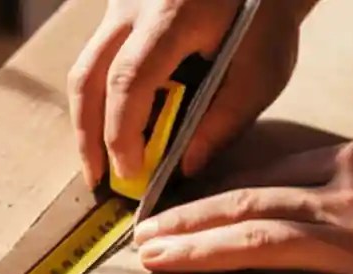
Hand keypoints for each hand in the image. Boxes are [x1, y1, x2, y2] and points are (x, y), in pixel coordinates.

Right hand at [67, 0, 310, 186]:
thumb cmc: (266, 19)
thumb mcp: (263, 71)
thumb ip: (226, 120)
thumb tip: (186, 167)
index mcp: (173, 15)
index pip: (128, 80)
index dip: (121, 132)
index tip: (130, 172)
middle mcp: (135, 5)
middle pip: (88, 75)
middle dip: (87, 133)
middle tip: (96, 177)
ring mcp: (120, 3)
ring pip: (86, 68)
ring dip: (90, 119)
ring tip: (102, 160)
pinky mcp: (118, 10)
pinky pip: (98, 59)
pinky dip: (103, 99)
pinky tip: (120, 127)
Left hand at [135, 133, 352, 273]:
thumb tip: (349, 176)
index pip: (272, 174)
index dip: (220, 191)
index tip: (188, 203)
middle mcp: (347, 203)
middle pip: (247, 205)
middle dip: (188, 221)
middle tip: (143, 236)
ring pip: (258, 246)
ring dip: (198, 254)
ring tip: (153, 264)